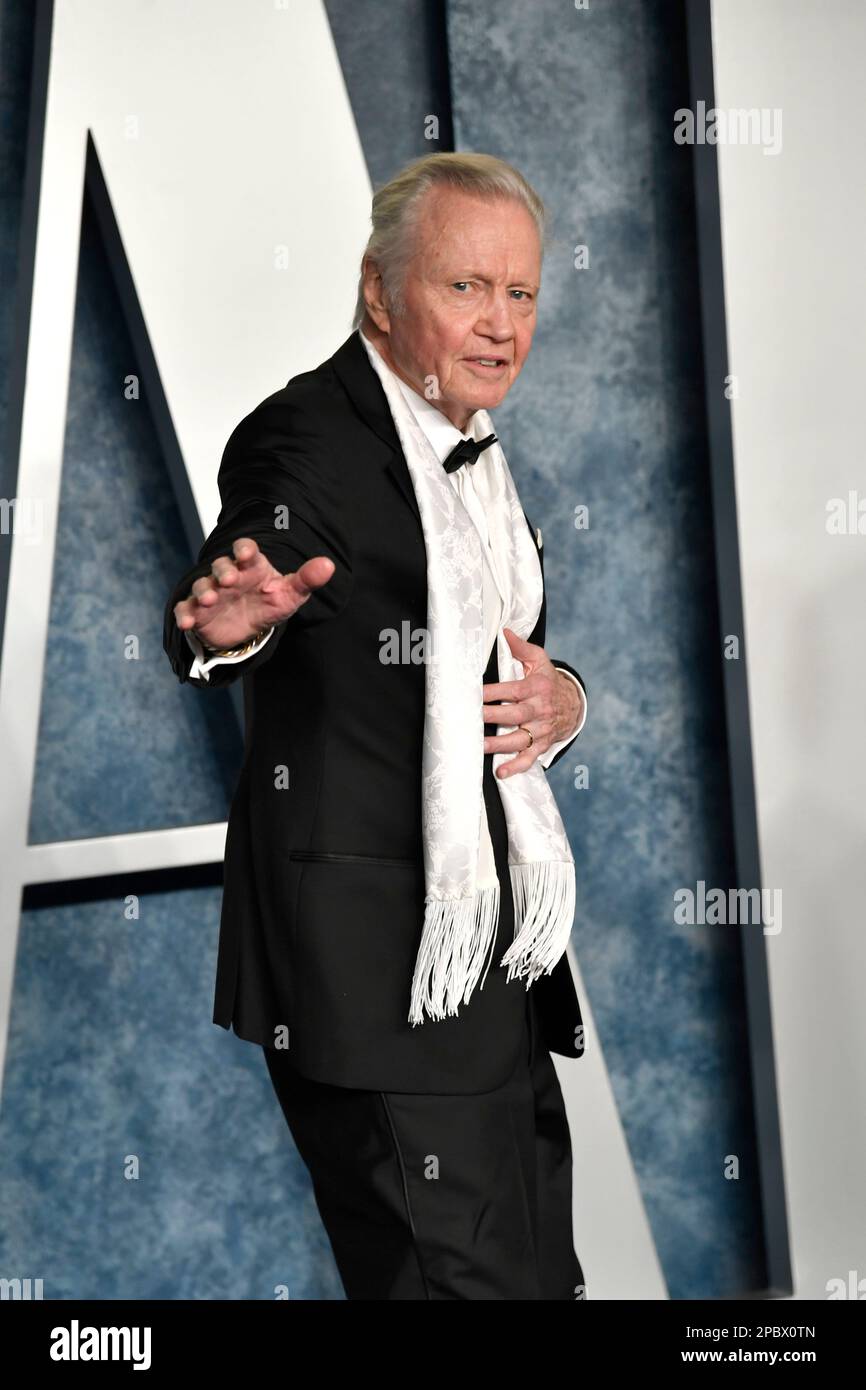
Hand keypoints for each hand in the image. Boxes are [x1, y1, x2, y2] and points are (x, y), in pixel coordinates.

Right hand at [173, 537, 335, 649]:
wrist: (250, 629)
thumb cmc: (270, 603)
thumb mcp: (292, 594)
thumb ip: (308, 579)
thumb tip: (329, 565)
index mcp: (251, 566)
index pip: (245, 550)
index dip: (244, 549)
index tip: (246, 554)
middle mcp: (228, 576)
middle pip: (221, 565)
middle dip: (223, 570)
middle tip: (229, 580)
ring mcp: (211, 593)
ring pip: (202, 585)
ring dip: (203, 590)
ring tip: (209, 599)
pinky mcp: (198, 612)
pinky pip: (186, 609)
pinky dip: (184, 614)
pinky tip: (186, 623)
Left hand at [482, 627, 583, 778]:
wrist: (573, 704)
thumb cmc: (548, 680)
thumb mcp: (539, 660)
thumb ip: (521, 648)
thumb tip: (505, 632)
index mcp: (537, 687)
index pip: (513, 690)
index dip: (494, 692)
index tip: (475, 693)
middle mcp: (540, 710)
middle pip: (514, 715)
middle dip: (492, 717)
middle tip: (472, 718)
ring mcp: (541, 730)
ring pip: (519, 739)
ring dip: (499, 744)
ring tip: (479, 746)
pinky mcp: (541, 744)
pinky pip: (529, 758)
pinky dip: (516, 766)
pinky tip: (501, 771)